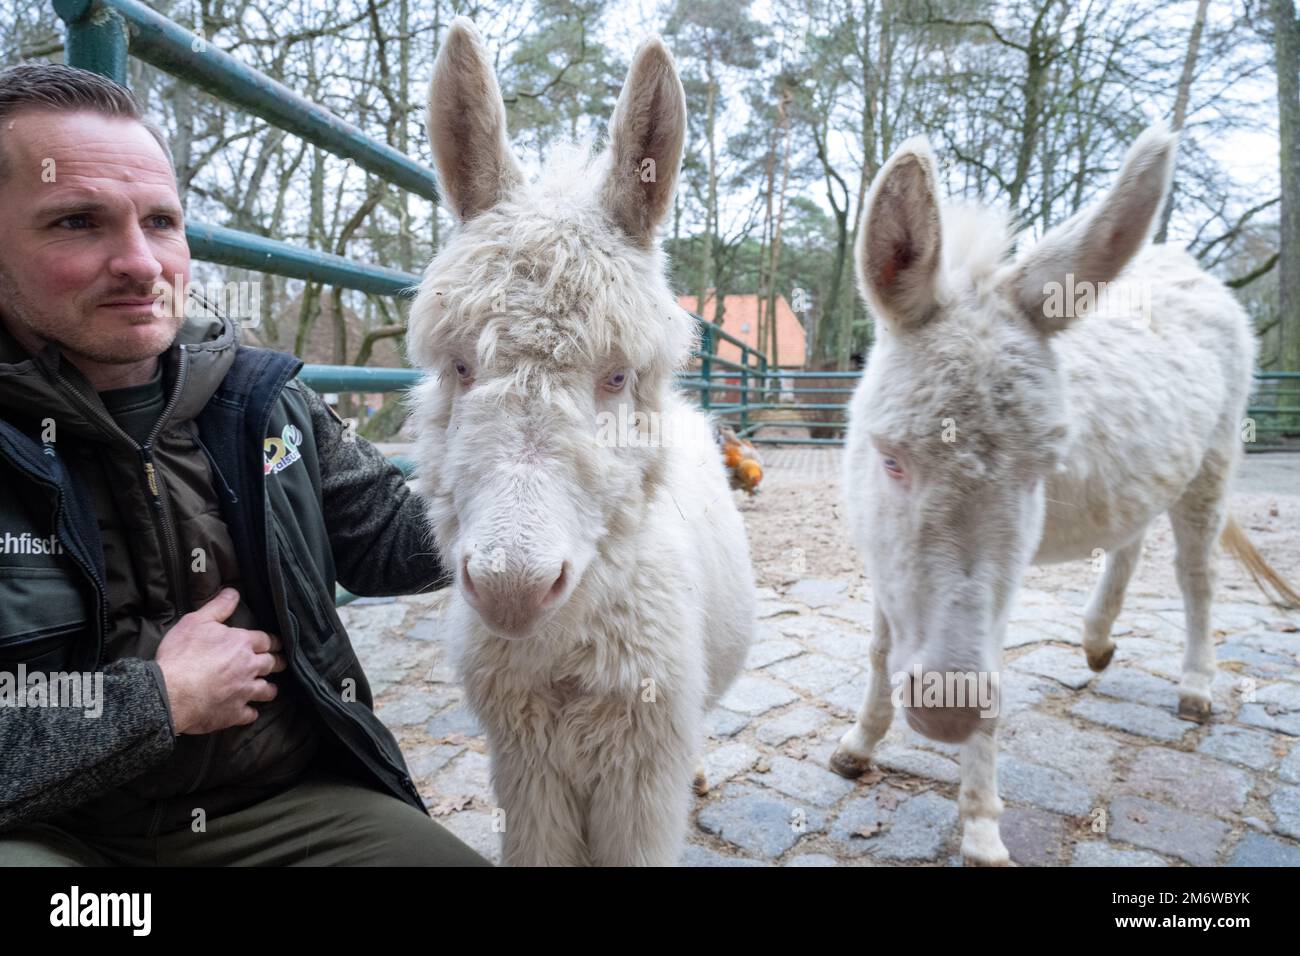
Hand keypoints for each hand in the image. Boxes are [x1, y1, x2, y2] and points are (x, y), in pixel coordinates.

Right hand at [155, 588, 286, 734]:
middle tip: (279, 663)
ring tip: (270, 689)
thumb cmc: (181, 654)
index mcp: (242, 644)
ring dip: (269, 689)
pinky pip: (250, 714)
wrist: (170, 692)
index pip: (266, 640)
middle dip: (277, 662)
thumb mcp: (196, 621)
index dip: (271, 641)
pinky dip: (250, 713)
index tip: (276, 643)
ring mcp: (244, 692)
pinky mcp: (234, 713)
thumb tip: (233, 592)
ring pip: (266, 691)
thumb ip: (218, 607)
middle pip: (272, 663)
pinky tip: (249, 712)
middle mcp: (249, 667)